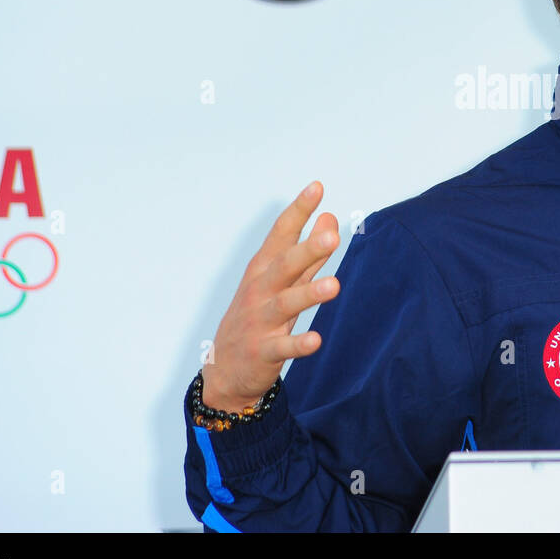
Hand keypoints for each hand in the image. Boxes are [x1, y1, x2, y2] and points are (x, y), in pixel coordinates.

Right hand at [201, 181, 341, 412]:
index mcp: (264, 269)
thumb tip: (331, 219)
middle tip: (331, 236)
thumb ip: (309, 253)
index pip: (282, 234)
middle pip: (284, 265)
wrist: (225, 370)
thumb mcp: (282, 281)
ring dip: (309, 294)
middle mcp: (261, 291)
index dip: (299, 211)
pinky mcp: (264, 352)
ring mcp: (260, 321)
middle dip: (306, 250)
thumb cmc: (257, 318)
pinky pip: (283, 348)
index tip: (317, 188)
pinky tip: (316, 340)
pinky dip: (298, 344)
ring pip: (285, 304)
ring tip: (334, 285)